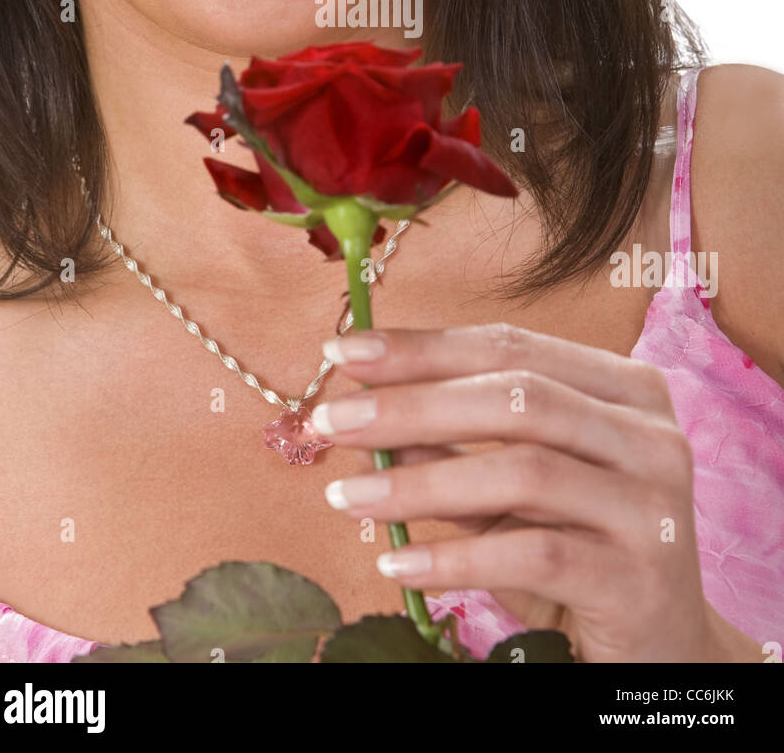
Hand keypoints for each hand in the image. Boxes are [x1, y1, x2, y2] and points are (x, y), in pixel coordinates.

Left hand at [312, 322, 744, 662]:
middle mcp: (651, 436)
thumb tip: (360, 411)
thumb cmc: (578, 548)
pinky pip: (532, 555)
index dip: (423, 347)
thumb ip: (451, 443)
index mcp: (625, 389)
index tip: (344, 350)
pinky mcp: (639, 578)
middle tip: (331, 420)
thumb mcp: (510, 489)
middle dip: (411, 404)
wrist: (660, 647)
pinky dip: (455, 557)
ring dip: (419, 483)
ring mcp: (653, 505)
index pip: (511, 346)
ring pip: (523, 471)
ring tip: (345, 496)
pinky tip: (397, 563)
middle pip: (516, 397)